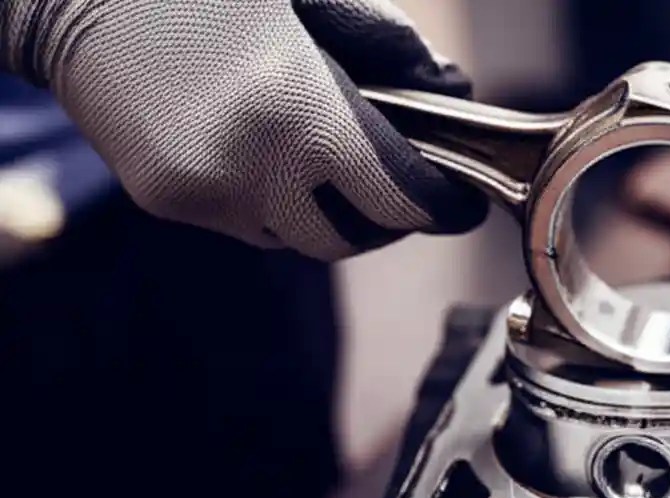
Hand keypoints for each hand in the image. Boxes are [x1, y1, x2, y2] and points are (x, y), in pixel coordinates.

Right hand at [0, 0, 486, 258]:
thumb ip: (382, 42)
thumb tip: (446, 91)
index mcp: (297, 109)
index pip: (396, 196)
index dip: (438, 207)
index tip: (458, 205)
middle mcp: (252, 166)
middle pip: (350, 238)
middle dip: (386, 223)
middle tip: (401, 195)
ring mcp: (205, 192)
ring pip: (296, 239)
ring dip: (327, 220)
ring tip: (335, 178)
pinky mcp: (167, 201)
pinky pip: (245, 225)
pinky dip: (272, 207)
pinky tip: (269, 163)